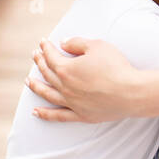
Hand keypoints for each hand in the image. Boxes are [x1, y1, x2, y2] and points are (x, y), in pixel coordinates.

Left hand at [26, 37, 144, 122]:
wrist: (130, 92)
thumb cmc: (115, 67)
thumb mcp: (97, 46)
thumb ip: (77, 43)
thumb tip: (64, 43)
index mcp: (66, 69)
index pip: (51, 56)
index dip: (45, 48)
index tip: (43, 42)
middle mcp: (65, 87)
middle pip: (47, 73)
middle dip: (40, 62)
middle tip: (35, 56)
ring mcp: (71, 103)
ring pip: (48, 94)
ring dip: (36, 87)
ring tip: (28, 82)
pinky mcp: (80, 115)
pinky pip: (58, 116)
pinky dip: (45, 114)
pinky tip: (36, 112)